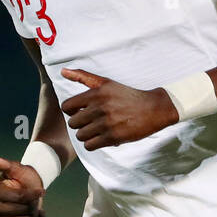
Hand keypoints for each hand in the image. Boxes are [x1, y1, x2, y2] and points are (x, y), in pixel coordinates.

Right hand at [0, 158, 45, 216]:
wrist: (28, 187)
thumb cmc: (23, 176)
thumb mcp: (17, 168)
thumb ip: (7, 165)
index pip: (20, 198)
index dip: (33, 194)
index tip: (42, 190)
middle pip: (25, 210)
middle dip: (34, 203)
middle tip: (34, 198)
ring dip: (37, 213)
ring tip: (35, 205)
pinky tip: (38, 214)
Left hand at [60, 69, 178, 149]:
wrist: (153, 108)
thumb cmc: (128, 95)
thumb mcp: (106, 82)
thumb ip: (83, 76)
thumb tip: (63, 70)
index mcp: (95, 94)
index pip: (66, 106)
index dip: (71, 111)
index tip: (80, 112)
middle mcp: (99, 108)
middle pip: (73, 123)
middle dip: (79, 124)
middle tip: (89, 123)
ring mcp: (106, 124)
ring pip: (80, 136)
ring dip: (86, 135)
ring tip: (95, 131)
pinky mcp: (113, 137)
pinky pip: (90, 146)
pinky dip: (93, 144)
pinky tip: (101, 138)